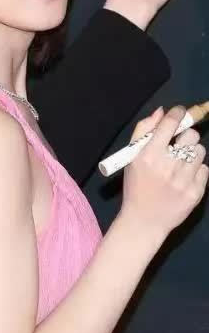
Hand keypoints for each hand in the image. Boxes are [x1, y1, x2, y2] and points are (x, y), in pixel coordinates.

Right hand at [121, 106, 207, 241]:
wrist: (144, 220)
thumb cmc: (136, 186)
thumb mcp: (131, 158)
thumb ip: (143, 131)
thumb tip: (162, 112)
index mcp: (149, 155)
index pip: (170, 124)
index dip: (177, 114)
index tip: (179, 113)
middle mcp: (168, 166)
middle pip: (191, 136)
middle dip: (185, 136)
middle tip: (178, 144)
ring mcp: (184, 180)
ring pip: (200, 151)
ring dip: (192, 153)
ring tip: (181, 163)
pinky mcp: (196, 192)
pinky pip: (205, 169)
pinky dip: (196, 170)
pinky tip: (184, 177)